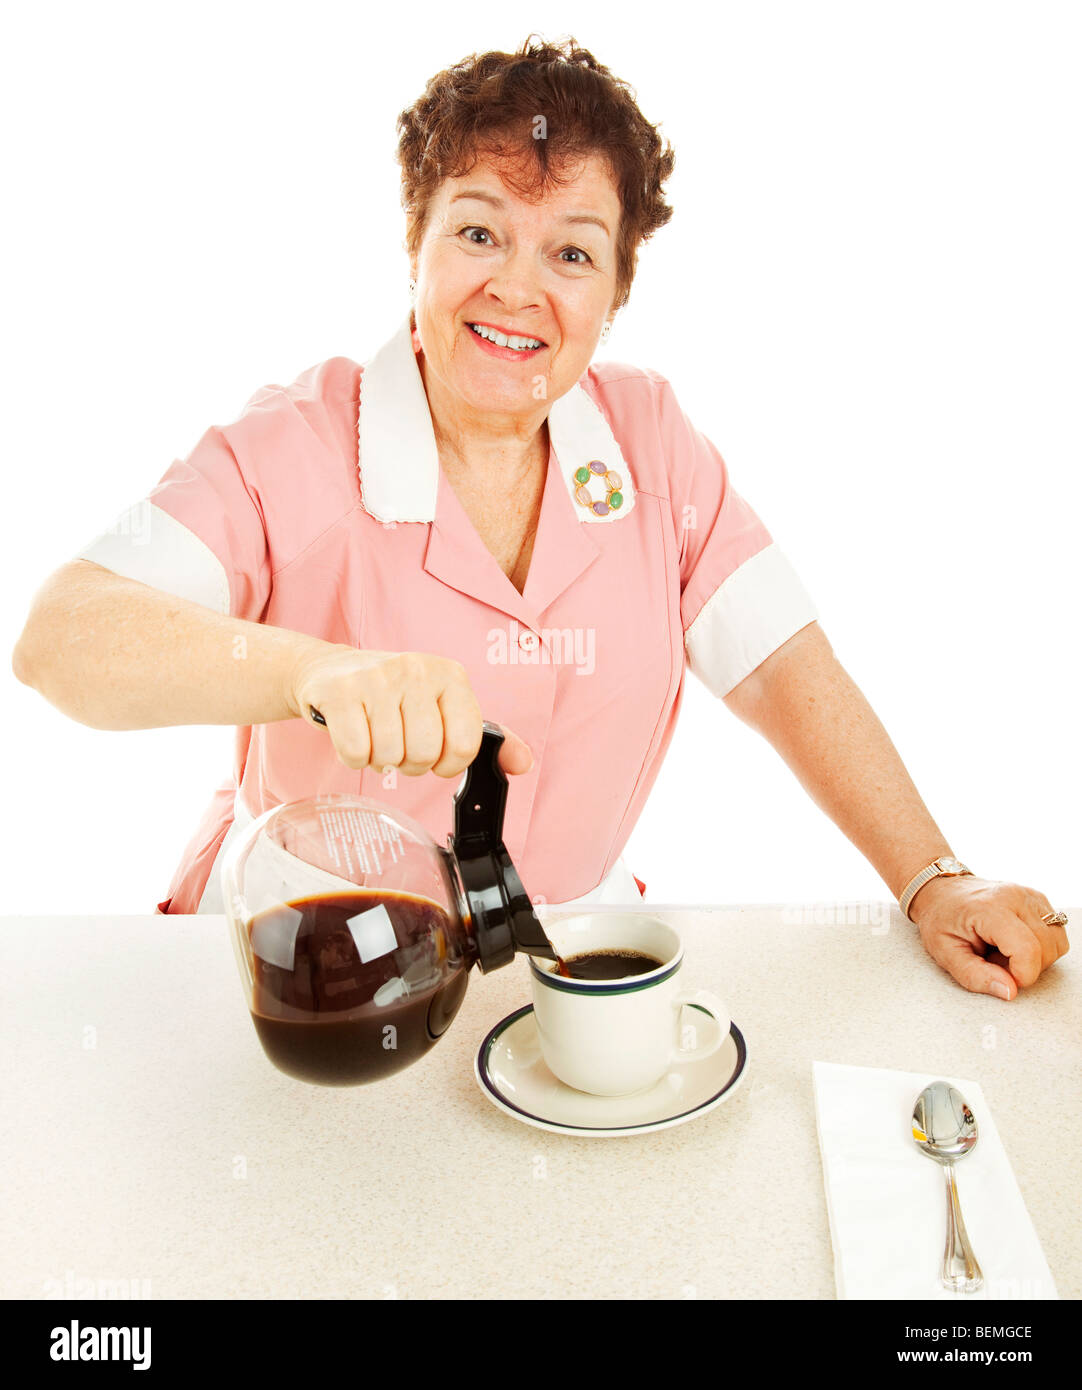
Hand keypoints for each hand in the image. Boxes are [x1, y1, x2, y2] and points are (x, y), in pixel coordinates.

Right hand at [285, 644, 532, 777]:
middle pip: (425, 755)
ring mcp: (376, 679)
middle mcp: (417, 670)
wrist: (331, 669)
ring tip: (375, 733)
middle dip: (410, 763)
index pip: (465, 745)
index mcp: (451, 675)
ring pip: (389, 757)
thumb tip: (523, 764)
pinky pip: (356, 753)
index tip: (435, 755)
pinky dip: (353, 757)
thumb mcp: (444, 707)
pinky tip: (354, 733)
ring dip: (380, 759)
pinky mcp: (340, 692)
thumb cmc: (394, 695)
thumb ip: (486, 739)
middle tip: (398, 742)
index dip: (447, 764)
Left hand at [909, 874, 1069, 998]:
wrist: (941, 891)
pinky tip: (1014, 941)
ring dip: (1036, 957)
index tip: (1002, 977)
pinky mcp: (1038, 900)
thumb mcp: (945, 953)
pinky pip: (1055, 933)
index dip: (1021, 975)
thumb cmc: (940, 920)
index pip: (1027, 949)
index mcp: (989, 909)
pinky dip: (1040, 945)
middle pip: (1046, 949)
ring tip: (1004, 950)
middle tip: (994, 960)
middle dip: (1025, 967)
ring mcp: (1030, 896)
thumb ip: (975, 976)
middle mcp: (1015, 897)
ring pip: (1057, 942)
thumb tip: (1010, 992)